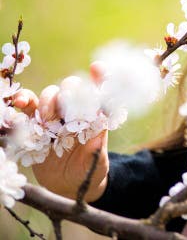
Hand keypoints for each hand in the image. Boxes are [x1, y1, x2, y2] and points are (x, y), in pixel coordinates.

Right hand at [12, 62, 109, 202]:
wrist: (68, 186)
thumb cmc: (89, 171)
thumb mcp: (97, 165)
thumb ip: (97, 151)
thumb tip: (100, 135)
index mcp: (96, 116)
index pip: (101, 92)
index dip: (100, 77)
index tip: (96, 67)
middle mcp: (75, 112)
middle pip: (72, 89)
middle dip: (68, 92)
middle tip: (66, 110)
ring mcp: (54, 117)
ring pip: (49, 95)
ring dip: (47, 100)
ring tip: (46, 117)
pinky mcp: (35, 125)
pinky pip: (27, 109)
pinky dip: (23, 102)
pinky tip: (19, 102)